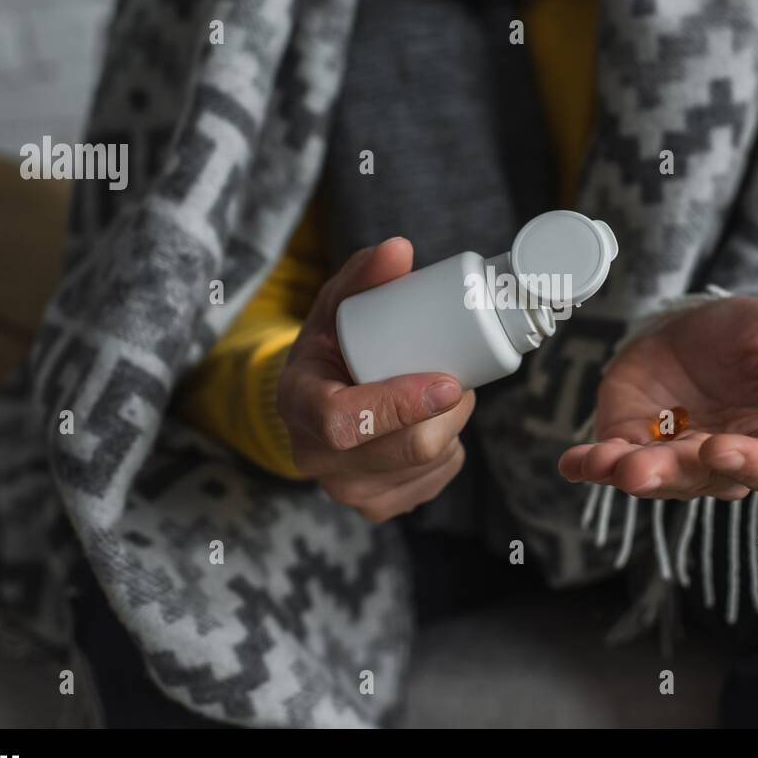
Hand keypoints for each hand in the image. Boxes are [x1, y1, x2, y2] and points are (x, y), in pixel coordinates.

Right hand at [277, 237, 473, 522]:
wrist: (314, 407)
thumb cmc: (329, 351)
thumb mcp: (335, 309)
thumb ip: (362, 277)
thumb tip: (399, 249)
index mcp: (299, 406)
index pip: (348, 422)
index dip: (402, 405)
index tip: (448, 380)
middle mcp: (319, 460)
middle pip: (407, 448)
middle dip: (449, 410)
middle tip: (459, 376)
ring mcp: (351, 491)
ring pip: (430, 463)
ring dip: (453, 426)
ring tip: (444, 394)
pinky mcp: (380, 507)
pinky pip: (437, 479)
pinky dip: (449, 448)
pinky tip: (435, 425)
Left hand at [558, 297, 757, 500]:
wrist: (702, 327)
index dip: (744, 463)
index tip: (720, 449)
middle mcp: (718, 461)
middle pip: (697, 479)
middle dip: (669, 473)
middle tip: (640, 470)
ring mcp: (670, 456)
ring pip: (650, 476)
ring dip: (625, 473)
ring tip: (605, 464)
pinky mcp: (629, 442)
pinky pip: (609, 461)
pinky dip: (590, 464)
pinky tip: (572, 462)